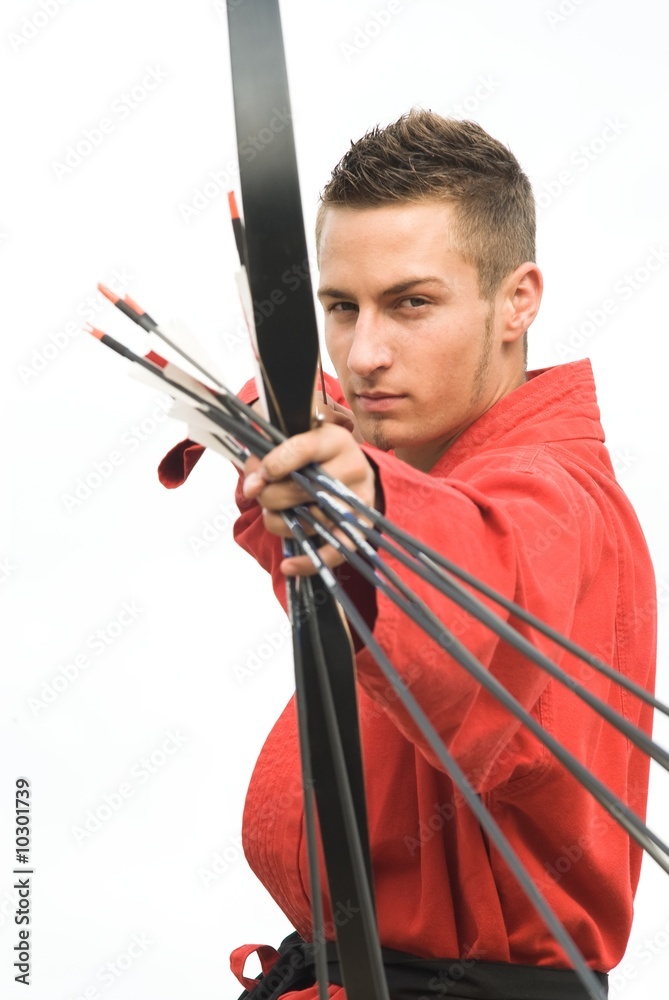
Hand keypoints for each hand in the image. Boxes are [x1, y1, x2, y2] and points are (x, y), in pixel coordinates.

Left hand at [242, 416, 376, 576]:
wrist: (353, 469)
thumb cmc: (314, 454)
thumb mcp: (293, 442)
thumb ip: (266, 455)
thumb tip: (252, 485)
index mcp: (334, 439)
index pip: (301, 450)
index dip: (272, 466)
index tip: (255, 480)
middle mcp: (352, 467)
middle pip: (304, 490)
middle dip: (271, 497)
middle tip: (261, 496)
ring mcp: (359, 500)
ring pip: (311, 522)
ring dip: (281, 524)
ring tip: (273, 515)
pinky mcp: (360, 527)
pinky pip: (335, 552)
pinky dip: (309, 562)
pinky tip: (288, 565)